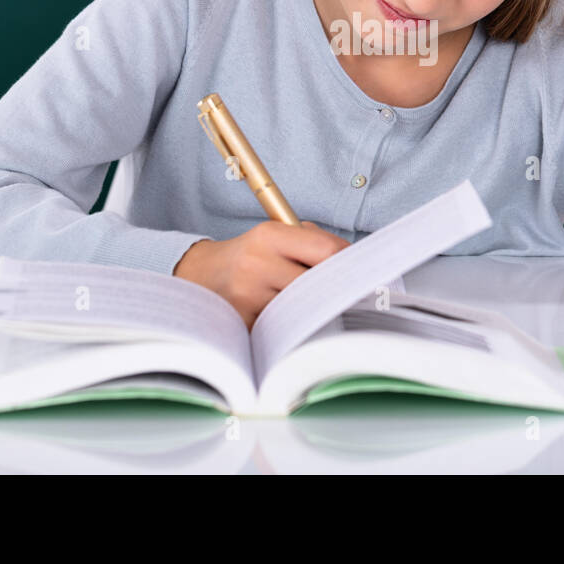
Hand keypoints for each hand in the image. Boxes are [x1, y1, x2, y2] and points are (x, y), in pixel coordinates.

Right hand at [174, 221, 351, 329]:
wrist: (202, 274)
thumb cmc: (251, 255)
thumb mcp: (277, 235)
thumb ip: (315, 243)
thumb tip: (355, 263)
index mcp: (270, 236)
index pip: (326, 251)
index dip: (349, 264)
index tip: (361, 274)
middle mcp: (257, 263)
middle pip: (318, 284)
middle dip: (334, 291)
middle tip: (349, 296)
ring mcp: (248, 296)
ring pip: (303, 309)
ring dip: (314, 311)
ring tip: (314, 306)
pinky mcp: (243, 322)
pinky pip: (284, 328)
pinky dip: (294, 326)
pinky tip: (292, 320)